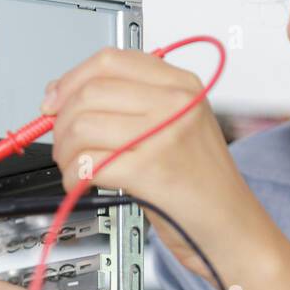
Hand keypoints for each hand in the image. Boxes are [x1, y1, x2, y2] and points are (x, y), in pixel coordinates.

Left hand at [41, 46, 257, 282]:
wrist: (233, 228)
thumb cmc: (204, 184)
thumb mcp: (176, 127)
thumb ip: (129, 104)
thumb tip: (63, 95)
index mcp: (182, 85)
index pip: (110, 61)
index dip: (71, 80)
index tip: (55, 101)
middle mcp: (176, 103)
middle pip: (90, 91)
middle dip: (62, 121)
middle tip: (64, 142)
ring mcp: (164, 135)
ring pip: (83, 126)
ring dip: (65, 152)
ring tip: (74, 166)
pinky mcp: (151, 171)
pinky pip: (88, 163)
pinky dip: (73, 176)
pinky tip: (81, 183)